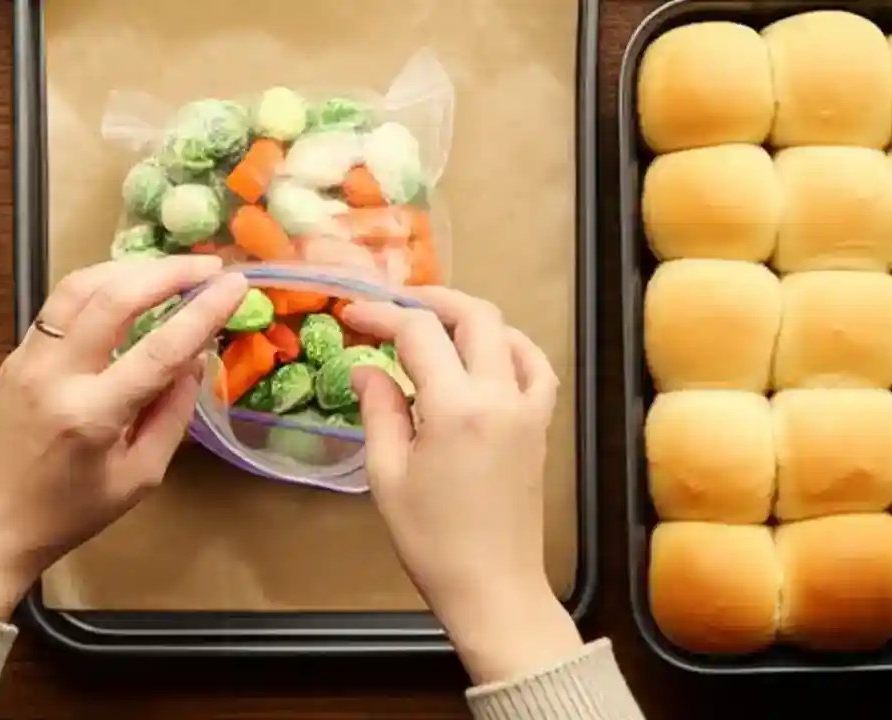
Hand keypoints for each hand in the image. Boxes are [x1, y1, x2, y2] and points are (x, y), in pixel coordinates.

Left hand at [0, 257, 247, 620]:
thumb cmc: (68, 515)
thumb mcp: (138, 479)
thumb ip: (171, 415)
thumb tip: (194, 359)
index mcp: (91, 415)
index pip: (159, 349)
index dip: (202, 311)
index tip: (235, 284)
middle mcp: (54, 375)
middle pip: (114, 297)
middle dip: (168, 272)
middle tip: (209, 264)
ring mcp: (27, 359)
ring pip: (79, 287)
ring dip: (130, 270)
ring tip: (171, 270)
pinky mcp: (13, 355)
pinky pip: (60, 306)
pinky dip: (100, 287)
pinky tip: (127, 290)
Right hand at [342, 287, 581, 683]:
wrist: (493, 587)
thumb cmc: (431, 540)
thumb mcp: (388, 475)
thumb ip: (379, 411)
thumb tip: (366, 368)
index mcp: (455, 408)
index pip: (417, 333)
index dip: (380, 314)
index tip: (351, 314)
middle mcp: (498, 395)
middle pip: (471, 315)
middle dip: (428, 300)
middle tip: (390, 306)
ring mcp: (527, 408)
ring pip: (505, 333)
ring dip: (467, 317)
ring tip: (432, 322)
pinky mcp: (540, 426)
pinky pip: (536, 367)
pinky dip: (512, 346)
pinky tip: (489, 350)